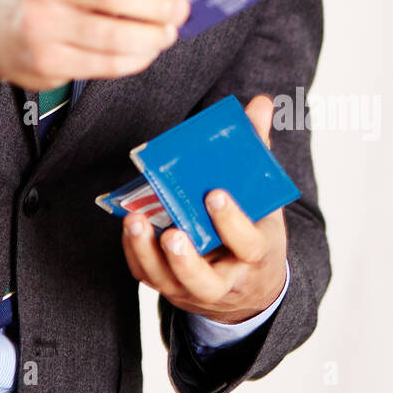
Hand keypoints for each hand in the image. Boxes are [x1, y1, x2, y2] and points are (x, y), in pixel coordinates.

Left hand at [121, 95, 287, 322]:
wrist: (251, 288)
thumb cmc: (254, 232)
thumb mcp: (264, 199)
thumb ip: (257, 150)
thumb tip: (260, 103)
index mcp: (256, 255)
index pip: (247, 243)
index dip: (231, 222)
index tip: (214, 195)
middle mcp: (226, 281)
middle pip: (205, 281)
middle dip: (186, 259)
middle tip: (172, 233)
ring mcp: (195, 290)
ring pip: (170, 281)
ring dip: (148, 254)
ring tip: (135, 221)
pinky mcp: (170, 288)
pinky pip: (147, 275)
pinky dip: (135, 252)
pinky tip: (128, 225)